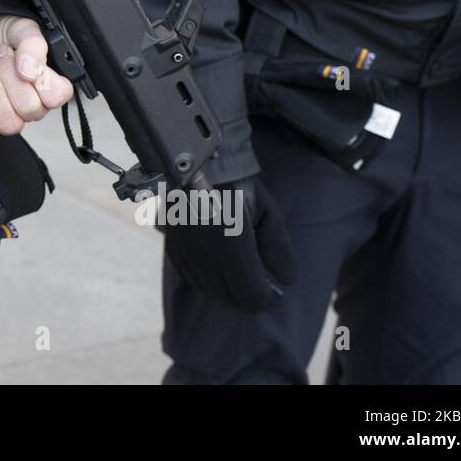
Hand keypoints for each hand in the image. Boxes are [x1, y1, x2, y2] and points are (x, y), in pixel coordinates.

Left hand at [0, 14, 73, 143]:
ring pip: (10, 125)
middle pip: (30, 110)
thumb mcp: (21, 28)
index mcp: (49, 81)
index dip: (41, 83)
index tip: (23, 63)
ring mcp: (10, 113)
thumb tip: (31, 71)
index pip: (58, 96)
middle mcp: (34, 102)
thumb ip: (32, 45)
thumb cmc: (1, 32)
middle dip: (9, 79)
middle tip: (0, 58)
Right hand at [161, 176, 296, 311]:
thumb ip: (278, 248)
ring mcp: (185, 255)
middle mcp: (205, 259)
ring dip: (228, 290)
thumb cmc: (233, 184)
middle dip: (249, 298)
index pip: (252, 297)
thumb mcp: (266, 212)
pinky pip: (191, 276)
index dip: (268, 300)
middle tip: (264, 288)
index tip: (277, 294)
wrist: (189, 160)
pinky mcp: (172, 247)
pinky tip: (217, 270)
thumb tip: (287, 280)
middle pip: (231, 299)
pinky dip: (207, 280)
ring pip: (209, 290)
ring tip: (242, 278)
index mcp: (231, 251)